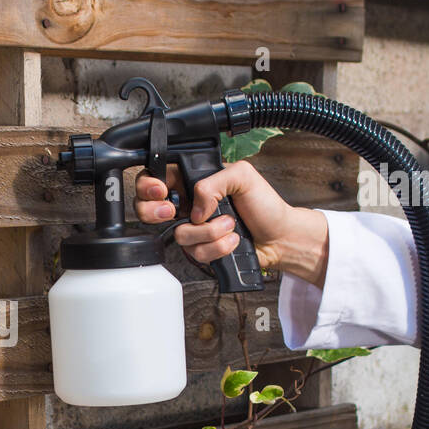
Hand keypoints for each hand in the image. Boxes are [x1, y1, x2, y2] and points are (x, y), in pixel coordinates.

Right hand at [134, 161, 329, 288]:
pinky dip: (218, 248)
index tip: (162, 192)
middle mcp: (189, 205)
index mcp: (194, 180)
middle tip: (177, 211)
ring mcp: (193, 229)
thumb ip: (213, 181)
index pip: (156, 178)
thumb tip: (195, 206)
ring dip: (210, 232)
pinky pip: (195, 253)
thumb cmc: (266, 205)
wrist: (280, 237)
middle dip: (157, 213)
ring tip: (231, 225)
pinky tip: (232, 240)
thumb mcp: (243, 176)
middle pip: (148, 210)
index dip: (149, 186)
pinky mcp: (200, 250)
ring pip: (179, 235)